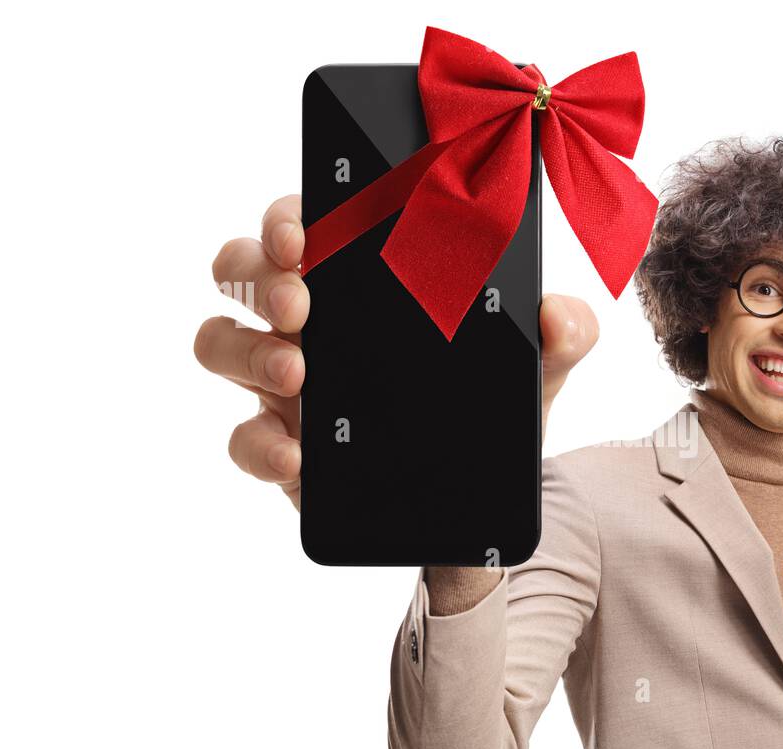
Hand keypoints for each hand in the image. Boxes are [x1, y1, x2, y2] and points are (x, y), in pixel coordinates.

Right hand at [195, 194, 598, 511]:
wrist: (485, 498)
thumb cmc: (493, 403)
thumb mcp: (539, 366)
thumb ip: (563, 333)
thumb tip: (560, 314)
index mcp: (360, 278)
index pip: (304, 222)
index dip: (287, 216)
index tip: (304, 233)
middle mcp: (310, 319)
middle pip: (244, 269)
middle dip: (261, 276)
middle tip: (302, 304)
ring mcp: (286, 381)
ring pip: (220, 341)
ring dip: (248, 348)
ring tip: (300, 373)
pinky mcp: (282, 443)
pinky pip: (241, 436)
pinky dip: (258, 444)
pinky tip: (296, 456)